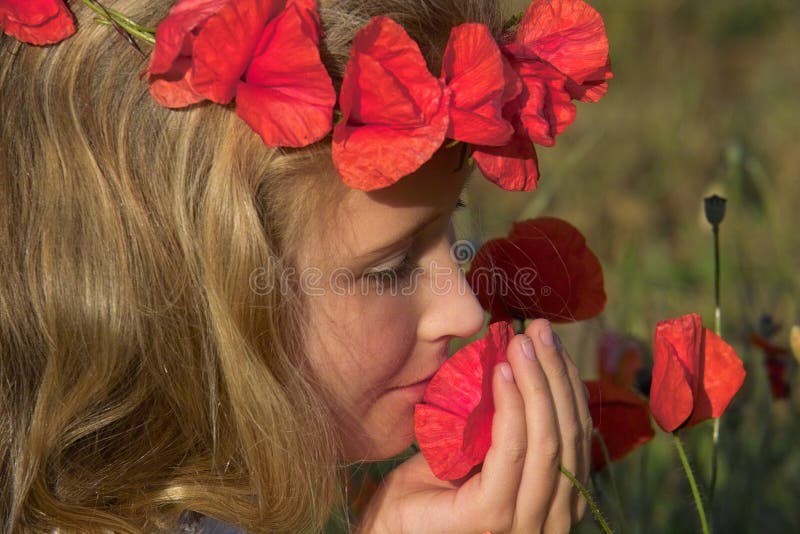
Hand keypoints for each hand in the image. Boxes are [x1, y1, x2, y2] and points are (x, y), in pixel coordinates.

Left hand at [357, 319, 592, 532]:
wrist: (393, 521)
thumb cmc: (436, 483)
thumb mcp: (484, 443)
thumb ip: (511, 419)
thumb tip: (530, 360)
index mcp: (560, 496)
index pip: (577, 431)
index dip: (566, 380)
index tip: (547, 338)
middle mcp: (556, 515)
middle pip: (568, 432)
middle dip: (553, 373)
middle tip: (536, 329)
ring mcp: (526, 520)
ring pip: (546, 438)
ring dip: (535, 382)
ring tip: (518, 343)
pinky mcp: (493, 514)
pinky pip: (512, 450)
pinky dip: (511, 407)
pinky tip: (501, 373)